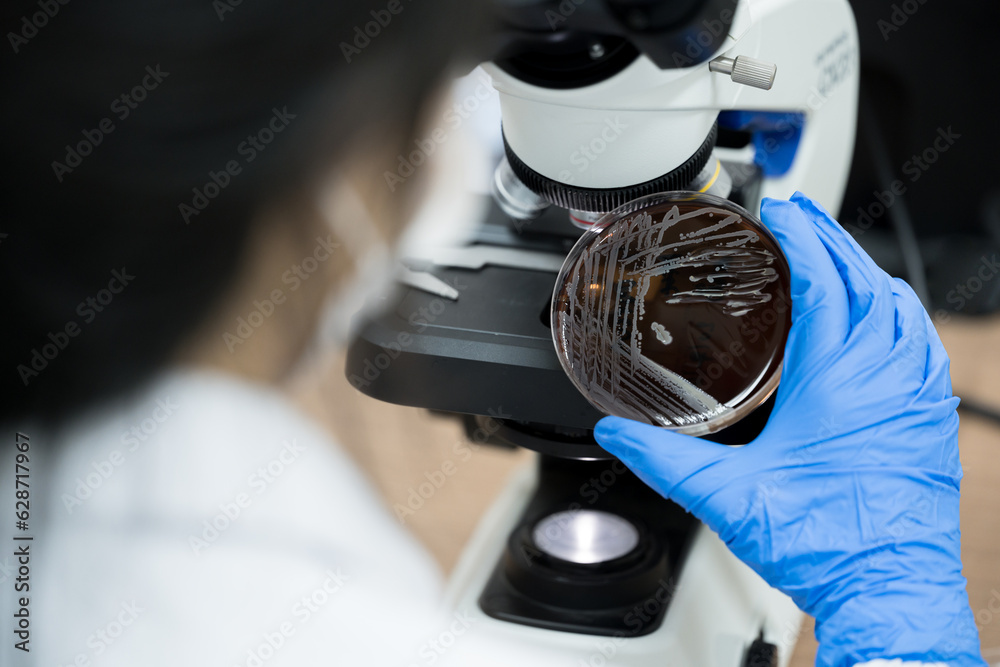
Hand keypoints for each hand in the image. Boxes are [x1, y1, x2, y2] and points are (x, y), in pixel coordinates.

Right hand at [594, 193, 983, 666]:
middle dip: (831, 241)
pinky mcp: (930, 418)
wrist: (889, 591)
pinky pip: (921, 341)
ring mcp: (918, 395)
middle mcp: (888, 376)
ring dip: (865, 271)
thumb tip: (615, 435)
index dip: (803, 238)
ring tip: (833, 256)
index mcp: (840, 379)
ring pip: (900, 306)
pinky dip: (896, 312)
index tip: (782, 214)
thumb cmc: (826, 544)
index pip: (827, 280)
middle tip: (800, 219)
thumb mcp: (726, 496)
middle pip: (867, 279)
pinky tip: (880, 318)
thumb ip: (662, 459)